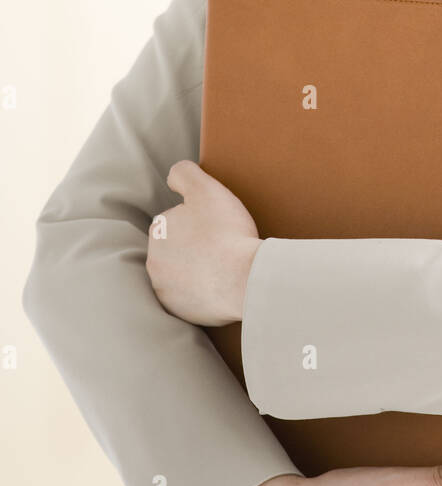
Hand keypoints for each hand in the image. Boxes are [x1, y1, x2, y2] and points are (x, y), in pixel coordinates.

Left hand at [146, 160, 260, 325]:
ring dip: (197, 269)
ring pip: (182, 274)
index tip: (218, 224)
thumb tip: (173, 175)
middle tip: (223, 245)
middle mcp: (154, 261)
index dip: (199, 219)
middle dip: (195, 246)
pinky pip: (190, 298)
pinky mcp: (180, 312)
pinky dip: (202, 292)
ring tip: (224, 267)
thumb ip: (184, 174)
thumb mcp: (206, 189)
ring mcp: (166, 290)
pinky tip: (222, 286)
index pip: (175, 220)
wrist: (243, 279)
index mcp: (158, 231)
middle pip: (177, 248)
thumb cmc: (226, 232)